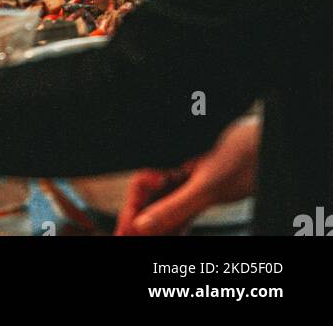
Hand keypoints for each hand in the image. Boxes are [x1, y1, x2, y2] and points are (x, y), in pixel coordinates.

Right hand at [116, 118, 259, 235]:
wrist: (268, 151)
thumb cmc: (244, 154)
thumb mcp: (206, 186)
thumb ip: (174, 207)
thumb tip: (144, 224)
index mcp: (170, 158)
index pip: (141, 187)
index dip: (131, 213)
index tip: (125, 235)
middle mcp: (176, 166)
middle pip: (150, 199)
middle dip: (140, 224)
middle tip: (129, 241)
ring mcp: (189, 178)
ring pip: (165, 207)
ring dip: (157, 228)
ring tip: (147, 242)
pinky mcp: (202, 188)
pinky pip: (182, 210)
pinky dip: (176, 226)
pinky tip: (171, 236)